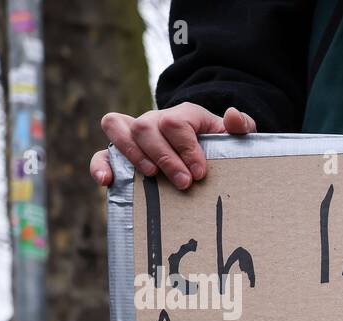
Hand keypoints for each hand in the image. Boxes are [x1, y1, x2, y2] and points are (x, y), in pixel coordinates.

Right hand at [90, 103, 256, 189]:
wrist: (207, 153)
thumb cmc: (220, 147)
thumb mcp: (235, 137)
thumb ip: (242, 126)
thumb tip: (232, 116)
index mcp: (183, 115)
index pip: (176, 123)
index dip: (187, 148)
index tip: (200, 173)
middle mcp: (155, 120)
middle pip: (147, 127)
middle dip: (165, 157)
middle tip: (184, 183)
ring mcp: (135, 134)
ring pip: (118, 129)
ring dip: (134, 154)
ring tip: (152, 176)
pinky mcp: (122, 153)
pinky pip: (102, 153)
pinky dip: (100, 165)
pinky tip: (107, 181)